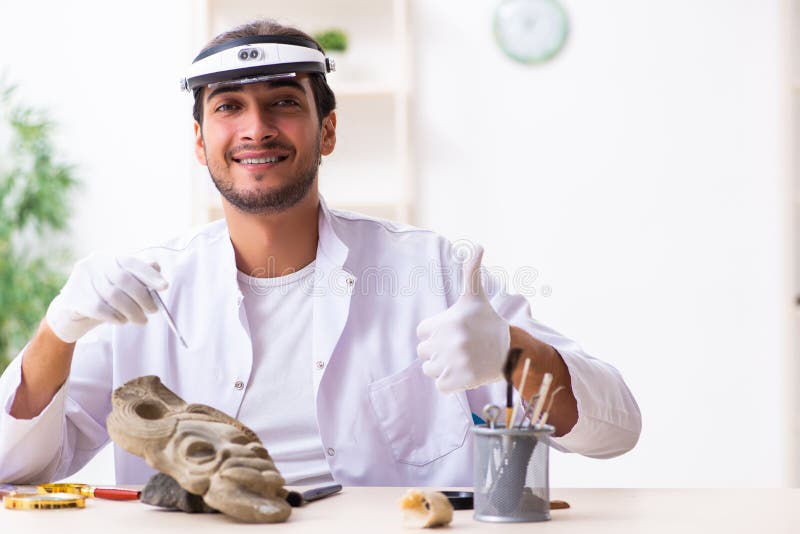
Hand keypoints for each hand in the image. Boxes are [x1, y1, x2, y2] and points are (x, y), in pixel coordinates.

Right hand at [46, 253, 167, 342]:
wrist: (69, 316)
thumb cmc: (102, 299)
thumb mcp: (120, 287)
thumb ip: (137, 277)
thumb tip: (157, 269)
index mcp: (107, 258)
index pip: (131, 262)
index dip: (149, 274)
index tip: (164, 286)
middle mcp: (92, 265)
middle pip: (124, 279)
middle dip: (143, 297)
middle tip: (153, 311)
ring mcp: (80, 280)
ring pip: (114, 296)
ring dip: (132, 311)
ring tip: (140, 320)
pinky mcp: (73, 298)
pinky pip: (100, 309)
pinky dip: (116, 317)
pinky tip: (121, 321)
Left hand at [416, 244, 510, 393]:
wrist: (510, 350)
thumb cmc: (487, 321)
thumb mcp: (474, 296)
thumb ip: (470, 271)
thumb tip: (478, 245)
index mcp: (445, 322)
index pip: (422, 333)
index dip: (436, 333)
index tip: (455, 331)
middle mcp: (447, 342)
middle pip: (424, 353)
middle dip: (439, 351)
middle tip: (461, 347)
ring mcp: (452, 363)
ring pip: (431, 370)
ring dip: (444, 368)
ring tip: (463, 359)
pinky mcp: (458, 382)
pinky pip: (440, 386)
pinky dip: (450, 383)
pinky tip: (465, 372)